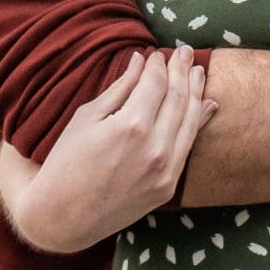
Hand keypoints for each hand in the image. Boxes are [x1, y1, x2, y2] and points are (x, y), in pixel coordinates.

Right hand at [1, 48, 214, 252]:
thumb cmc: (66, 161)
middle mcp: (154, 148)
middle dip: (182, 71)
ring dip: (196, 92)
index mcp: (130, 126)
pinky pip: (188, 147)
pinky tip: (206, 104)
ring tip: (199, 71)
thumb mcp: (87, 117)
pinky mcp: (167, 187)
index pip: (155, 84)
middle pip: (178, 98)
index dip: (158, 65)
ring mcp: (165, 170)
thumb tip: (141, 60)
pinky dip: (199, 123)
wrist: (63, 217)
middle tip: (186, 52)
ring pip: (190, 121)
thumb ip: (120, 87)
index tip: (157, 54)